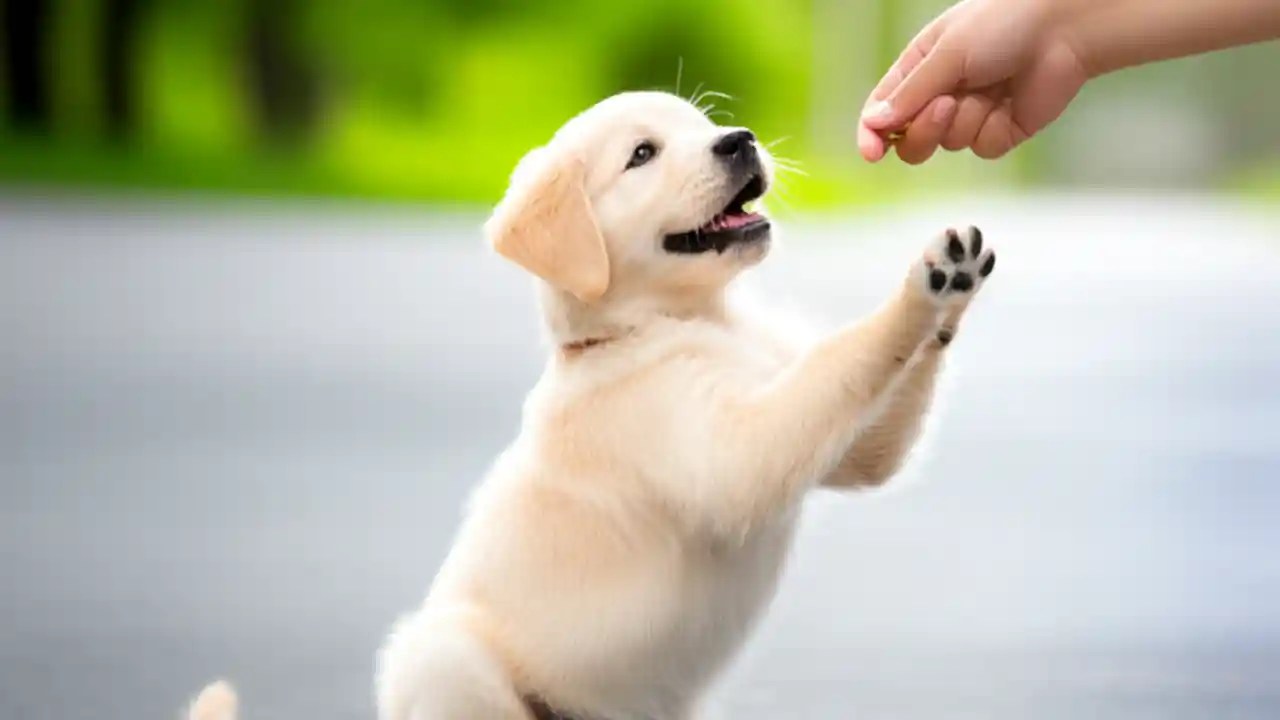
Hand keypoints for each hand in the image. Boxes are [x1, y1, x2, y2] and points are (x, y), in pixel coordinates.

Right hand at [857, 0, 1088, 163]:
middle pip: (910, 139)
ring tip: (990, 89)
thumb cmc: (1004, 23)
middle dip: (925, 130)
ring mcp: (972, 113)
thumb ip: (909, 93)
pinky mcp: (1001, 130)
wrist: (1066, 28)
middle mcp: (942, 92)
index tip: (871, 153)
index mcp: (921, 66)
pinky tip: (1009, 101)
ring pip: (948, 144)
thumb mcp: (947, 53)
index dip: (873, 134)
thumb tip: (873, 124)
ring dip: (966, 120)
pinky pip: (982, 147)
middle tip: (947, 105)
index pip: (882, 109)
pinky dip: (993, 128)